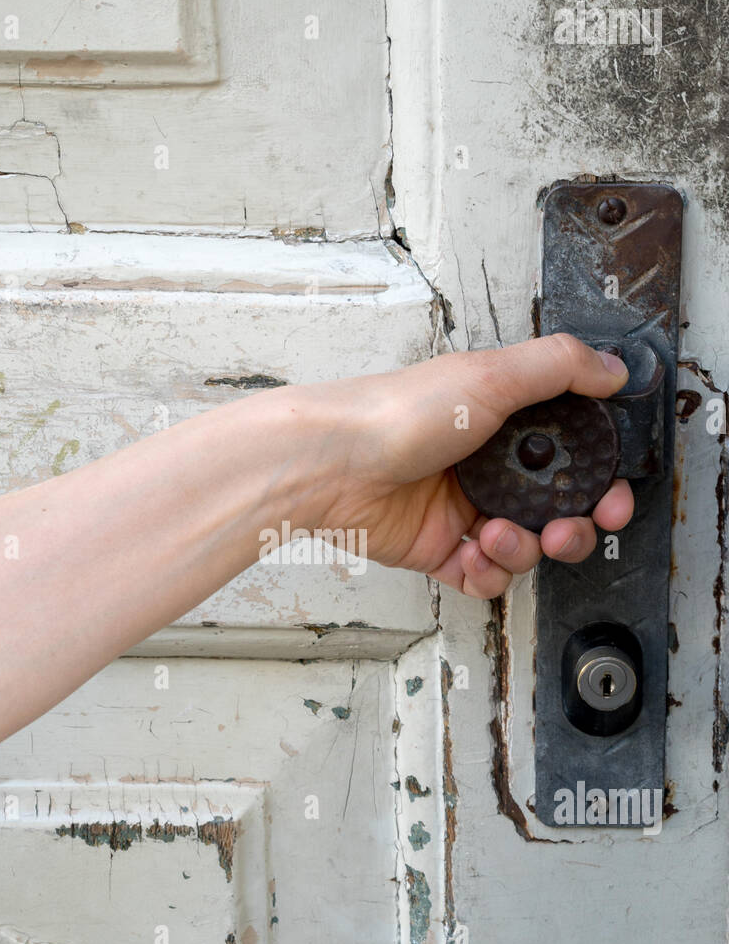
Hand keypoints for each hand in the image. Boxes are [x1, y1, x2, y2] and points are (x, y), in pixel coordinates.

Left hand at [305, 334, 632, 598]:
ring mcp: (463, 509)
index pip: (572, 455)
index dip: (600, 480)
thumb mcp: (489, 375)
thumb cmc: (396, 413)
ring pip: (524, 547)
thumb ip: (559, 368)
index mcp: (505, 421)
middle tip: (566, 531)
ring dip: (523, 550)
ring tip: (496, 536)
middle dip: (573, 528)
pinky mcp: (438, 548)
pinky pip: (483, 575)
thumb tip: (611, 368)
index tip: (613, 496)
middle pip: (556, 510)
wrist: (331, 464)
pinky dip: (487, 574)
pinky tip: (475, 557)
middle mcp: (487, 464)